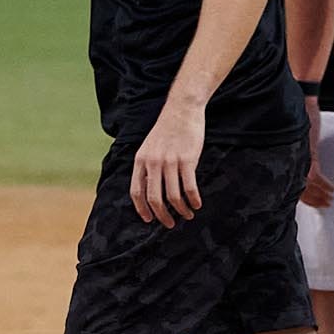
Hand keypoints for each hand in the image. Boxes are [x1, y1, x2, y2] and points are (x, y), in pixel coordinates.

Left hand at [130, 98, 204, 227]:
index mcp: (141, 160)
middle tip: (170, 223)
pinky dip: (193, 200)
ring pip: (173, 196)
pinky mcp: (187, 159)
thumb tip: (149, 191)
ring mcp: (170, 161)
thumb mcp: (149, 146)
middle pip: (154, 198)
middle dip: (162, 216)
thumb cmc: (167, 129)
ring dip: (181, 210)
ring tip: (187, 214)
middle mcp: (153, 163)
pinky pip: (189, 187)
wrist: (182, 109)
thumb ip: (147, 166)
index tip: (149, 220)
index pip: (136, 192)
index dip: (142, 209)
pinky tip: (197, 204)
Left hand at [299, 96, 333, 208]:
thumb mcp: (297, 138)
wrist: (301, 100)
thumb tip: (303, 164)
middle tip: (324, 204)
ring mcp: (297, 159)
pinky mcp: (306, 154)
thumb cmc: (298, 115)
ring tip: (330, 199)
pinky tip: (331, 188)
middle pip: (298, 189)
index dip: (304, 196)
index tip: (313, 202)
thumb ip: (299, 153)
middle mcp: (289, 160)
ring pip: (307, 187)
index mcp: (287, 158)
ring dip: (320, 195)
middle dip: (313, 200)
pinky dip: (324, 185)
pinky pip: (315, 177)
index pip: (292, 185)